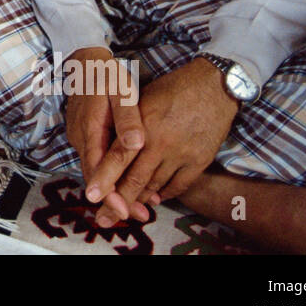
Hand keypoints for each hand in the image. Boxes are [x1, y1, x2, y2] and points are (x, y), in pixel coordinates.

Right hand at [63, 46, 149, 225]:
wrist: (85, 63)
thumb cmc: (106, 76)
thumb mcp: (121, 91)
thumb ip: (128, 118)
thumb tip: (136, 144)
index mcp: (89, 130)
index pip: (96, 169)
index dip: (109, 193)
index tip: (124, 210)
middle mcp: (80, 139)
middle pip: (95, 177)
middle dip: (115, 200)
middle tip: (139, 216)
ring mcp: (81, 140)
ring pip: (96, 171)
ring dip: (114, 190)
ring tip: (138, 207)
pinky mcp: (85, 138)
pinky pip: (96, 162)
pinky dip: (111, 176)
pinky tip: (127, 182)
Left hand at [109, 57, 237, 220]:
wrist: (214, 85)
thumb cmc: (173, 88)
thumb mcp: (142, 99)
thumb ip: (127, 125)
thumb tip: (108, 147)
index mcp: (142, 125)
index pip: (117, 158)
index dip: (104, 179)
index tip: (91, 197)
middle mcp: (160, 143)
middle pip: (135, 180)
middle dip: (117, 203)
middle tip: (104, 219)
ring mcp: (181, 154)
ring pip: (155, 187)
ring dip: (139, 200)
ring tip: (126, 211)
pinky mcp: (199, 161)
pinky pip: (177, 186)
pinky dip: (164, 194)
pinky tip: (155, 197)